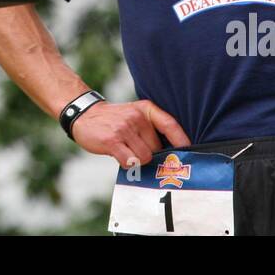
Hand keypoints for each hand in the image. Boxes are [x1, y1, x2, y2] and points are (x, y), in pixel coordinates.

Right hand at [70, 99, 189, 167]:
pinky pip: (130, 162)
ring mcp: (124, 128)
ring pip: (144, 158)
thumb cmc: (114, 120)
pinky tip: (118, 154)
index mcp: (145, 109)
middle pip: (156, 148)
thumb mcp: (134, 115)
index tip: (189, 151)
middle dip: (149, 154)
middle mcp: (136, 117)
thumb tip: (169, 154)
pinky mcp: (112, 141)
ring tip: (126, 150)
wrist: (84, 114)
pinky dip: (127, 164)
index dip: (181, 140)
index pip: (170, 124)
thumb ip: (150, 129)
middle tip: (136, 150)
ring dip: (137, 160)